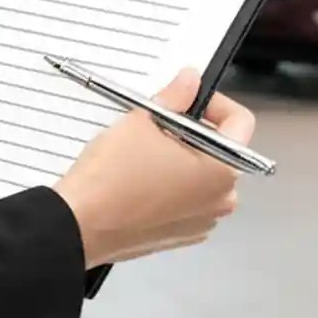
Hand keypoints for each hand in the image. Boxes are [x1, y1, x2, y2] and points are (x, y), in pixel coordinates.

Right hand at [54, 69, 252, 268]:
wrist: (78, 226)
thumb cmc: (110, 179)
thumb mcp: (143, 121)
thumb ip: (176, 96)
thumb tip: (189, 82)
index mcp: (223, 171)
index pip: (240, 123)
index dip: (213, 102)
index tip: (189, 98)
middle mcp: (220, 201)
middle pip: (221, 149)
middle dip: (194, 131)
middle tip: (160, 122)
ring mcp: (201, 222)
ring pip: (201, 175)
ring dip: (181, 158)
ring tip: (145, 152)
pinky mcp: (180, 236)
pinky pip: (185, 200)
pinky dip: (170, 185)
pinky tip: (140, 178)